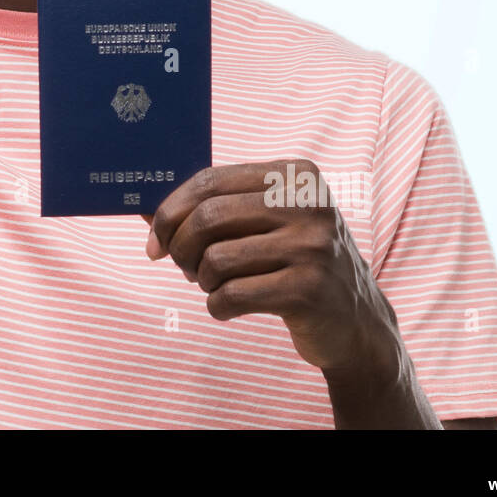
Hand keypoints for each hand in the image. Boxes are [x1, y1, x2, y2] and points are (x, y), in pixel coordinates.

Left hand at [142, 160, 401, 375]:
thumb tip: (141, 206)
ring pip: (216, 260)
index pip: (210, 181)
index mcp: (294, 174)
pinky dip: (218, 306)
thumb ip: (210, 210)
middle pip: (208, 218)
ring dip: (202, 281)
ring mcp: (313, 246)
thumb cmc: (293, 262)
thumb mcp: (262, 224)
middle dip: (181, 248)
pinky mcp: (309, 290)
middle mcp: (308, 203)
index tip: (154, 240)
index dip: (171, 211)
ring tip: (216, 286)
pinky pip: (233, 296)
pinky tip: (229, 307)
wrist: (354, 321)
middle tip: (184, 268)